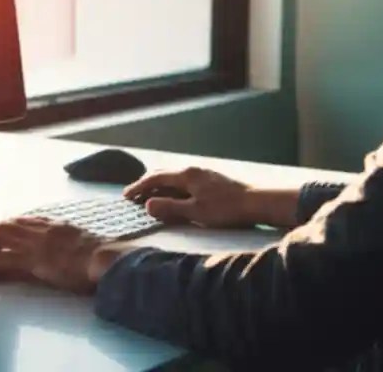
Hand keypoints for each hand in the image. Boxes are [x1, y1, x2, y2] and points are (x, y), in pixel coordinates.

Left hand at [0, 216, 130, 292]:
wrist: (106, 259)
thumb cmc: (106, 257)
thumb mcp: (92, 244)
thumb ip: (81, 244)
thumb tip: (84, 248)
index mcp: (60, 226)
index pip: (31, 221)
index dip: (14, 226)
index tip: (4, 229)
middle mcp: (43, 230)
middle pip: (10, 226)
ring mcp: (34, 244)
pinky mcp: (28, 261)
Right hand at [123, 166, 254, 227]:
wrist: (256, 202)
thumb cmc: (226, 209)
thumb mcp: (195, 212)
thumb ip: (170, 208)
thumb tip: (147, 205)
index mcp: (186, 175)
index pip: (155, 178)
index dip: (139, 187)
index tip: (126, 196)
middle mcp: (193, 170)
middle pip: (163, 174)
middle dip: (146, 184)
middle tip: (133, 196)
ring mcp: (203, 174)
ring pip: (174, 178)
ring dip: (159, 187)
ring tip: (150, 197)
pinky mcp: (211, 181)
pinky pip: (183, 182)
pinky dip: (171, 188)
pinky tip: (174, 198)